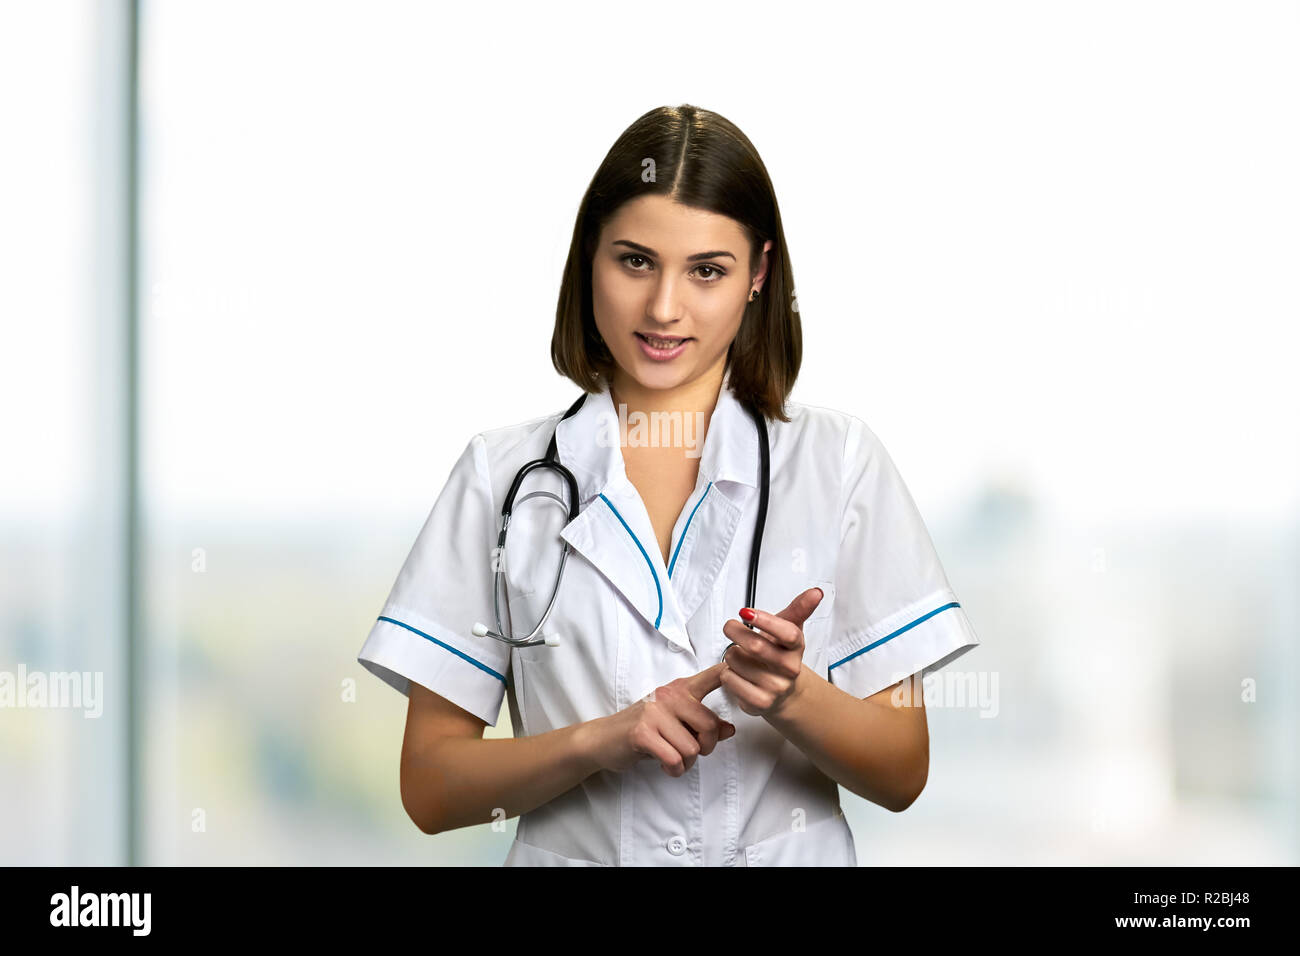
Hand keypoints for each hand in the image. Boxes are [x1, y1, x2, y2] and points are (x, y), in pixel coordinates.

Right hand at [587, 662, 736, 776]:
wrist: (603, 739)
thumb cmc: (644, 730)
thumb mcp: (675, 723)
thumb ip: (702, 724)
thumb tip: (729, 729)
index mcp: (680, 689)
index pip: (711, 676)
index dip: (729, 673)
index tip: (739, 670)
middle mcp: (668, 695)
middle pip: (708, 726)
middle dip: (705, 748)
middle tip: (692, 752)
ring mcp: (654, 712)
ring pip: (692, 748)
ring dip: (687, 763)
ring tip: (673, 758)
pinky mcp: (642, 732)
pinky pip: (675, 759)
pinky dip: (674, 769)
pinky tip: (665, 765)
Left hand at [720, 587, 823, 717]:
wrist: (783, 692)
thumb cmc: (780, 654)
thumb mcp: (788, 629)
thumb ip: (799, 608)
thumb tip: (816, 592)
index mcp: (796, 647)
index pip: (787, 633)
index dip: (766, 621)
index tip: (746, 611)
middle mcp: (790, 669)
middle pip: (757, 646)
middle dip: (736, 631)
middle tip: (730, 626)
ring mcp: (775, 687)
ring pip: (737, 661)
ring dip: (731, 654)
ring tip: (738, 655)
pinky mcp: (759, 703)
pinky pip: (730, 680)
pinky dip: (727, 673)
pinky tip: (737, 673)